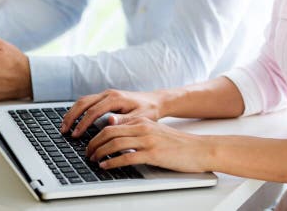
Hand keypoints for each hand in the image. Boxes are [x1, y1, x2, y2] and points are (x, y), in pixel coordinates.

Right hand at [61, 89, 164, 136]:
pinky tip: (74, 120)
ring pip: (83, 100)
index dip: (83, 123)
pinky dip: (78, 110)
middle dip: (72, 116)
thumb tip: (109, 121)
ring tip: (64, 126)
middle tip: (64, 130)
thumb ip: (124, 120)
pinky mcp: (105, 97)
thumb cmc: (149, 110)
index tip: (75, 135)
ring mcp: (106, 94)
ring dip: (72, 112)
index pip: (94, 111)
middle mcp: (109, 94)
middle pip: (84, 102)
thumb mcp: (140, 117)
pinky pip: (88, 101)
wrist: (155, 101)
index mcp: (116, 99)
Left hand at [86, 117, 211, 172]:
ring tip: (93, 160)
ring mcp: (147, 140)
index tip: (90, 144)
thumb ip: (137, 132)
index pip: (112, 125)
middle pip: (109, 132)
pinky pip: (127, 157)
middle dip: (94, 143)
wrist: (199, 148)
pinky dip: (113, 162)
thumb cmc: (178, 144)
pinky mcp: (153, 153)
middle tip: (87, 153)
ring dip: (100, 152)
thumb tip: (118, 139)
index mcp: (142, 121)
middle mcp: (143, 127)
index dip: (96, 135)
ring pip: (115, 143)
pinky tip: (106, 166)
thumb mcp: (155, 133)